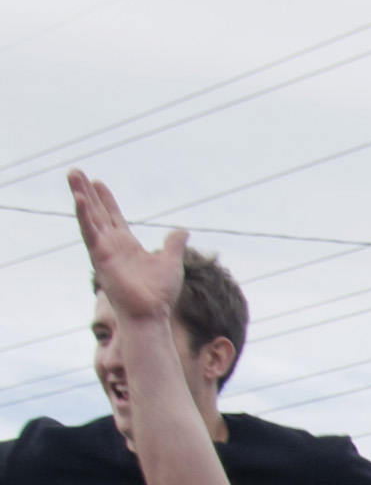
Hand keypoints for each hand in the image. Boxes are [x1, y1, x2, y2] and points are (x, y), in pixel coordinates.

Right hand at [68, 171, 182, 324]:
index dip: (105, 200)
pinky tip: (78, 198)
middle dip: (86, 191)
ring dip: (80, 195)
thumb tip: (182, 231)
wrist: (151, 313)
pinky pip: (89, 232)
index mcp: (126, 244)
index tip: (97, 182)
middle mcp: (112, 244)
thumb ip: (173, 244)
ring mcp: (103, 249)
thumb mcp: (171, 262)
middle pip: (97, 211)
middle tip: (75, 171)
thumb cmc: (159, 293)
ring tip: (72, 175)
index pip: (113, 216)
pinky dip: (84, 215)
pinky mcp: (99, 256)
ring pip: (89, 216)